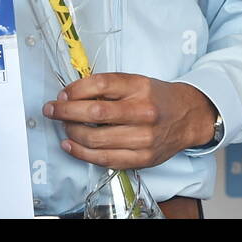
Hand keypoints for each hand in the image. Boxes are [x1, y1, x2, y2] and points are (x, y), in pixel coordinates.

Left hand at [43, 73, 216, 168]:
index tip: (63, 94)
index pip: (101, 84)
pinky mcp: (141, 158)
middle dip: (65, 111)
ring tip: (64, 127)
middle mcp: (144, 112)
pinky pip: (103, 159)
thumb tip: (72, 94)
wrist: (189, 117)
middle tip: (52, 110)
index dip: (75, 90)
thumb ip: (110, 87)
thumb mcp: (139, 82)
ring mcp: (144, 138)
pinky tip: (71, 144)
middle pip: (95, 113)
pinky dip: (81, 152)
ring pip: (95, 139)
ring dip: (71, 132)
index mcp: (142, 87)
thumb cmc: (159, 99)